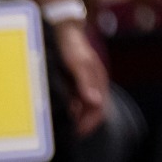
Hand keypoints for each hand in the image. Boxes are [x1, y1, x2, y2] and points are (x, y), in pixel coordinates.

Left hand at [54, 21, 107, 135]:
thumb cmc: (72, 46)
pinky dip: (70, 106)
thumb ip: (87, 82)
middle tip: (67, 129)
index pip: (100, 109)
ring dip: (75, 115)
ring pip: (83, 106)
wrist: (62, 30)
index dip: (90, 123)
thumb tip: (95, 102)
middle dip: (82, 121)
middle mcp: (94, 84)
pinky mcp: (75, 81)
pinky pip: (75, 99)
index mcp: (99, 81)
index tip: (77, 132)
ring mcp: (84, 82)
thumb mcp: (79, 63)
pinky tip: (61, 107)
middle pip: (92, 110)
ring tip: (62, 119)